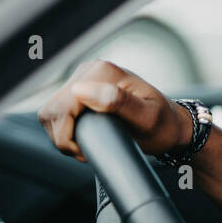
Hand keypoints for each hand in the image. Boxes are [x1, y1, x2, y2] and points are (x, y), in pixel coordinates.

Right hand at [37, 60, 191, 162]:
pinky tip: (82, 138)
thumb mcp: (147, 117)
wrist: (171, 126)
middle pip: (53, 110)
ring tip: (85, 146)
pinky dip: (62, 131)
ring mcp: (84, 79)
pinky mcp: (80, 91)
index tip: (86, 150)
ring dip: (61, 135)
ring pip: (50, 113)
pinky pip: (56, 113)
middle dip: (64, 137)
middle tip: (87, 152)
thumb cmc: (164, 125)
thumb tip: (81, 90)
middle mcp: (91, 70)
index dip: (68, 134)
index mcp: (104, 72)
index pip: (63, 105)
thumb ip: (117, 102)